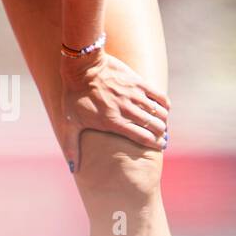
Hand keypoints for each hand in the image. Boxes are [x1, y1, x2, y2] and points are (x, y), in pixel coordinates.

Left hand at [60, 51, 169, 172]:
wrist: (81, 66)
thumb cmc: (74, 95)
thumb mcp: (70, 122)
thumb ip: (71, 145)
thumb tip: (73, 168)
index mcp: (113, 122)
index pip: (143, 138)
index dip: (154, 144)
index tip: (159, 146)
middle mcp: (127, 110)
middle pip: (154, 126)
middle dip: (161, 133)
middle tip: (161, 136)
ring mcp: (134, 96)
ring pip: (159, 113)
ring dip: (163, 120)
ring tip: (161, 123)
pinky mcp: (138, 82)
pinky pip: (159, 96)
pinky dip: (165, 104)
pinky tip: (164, 108)